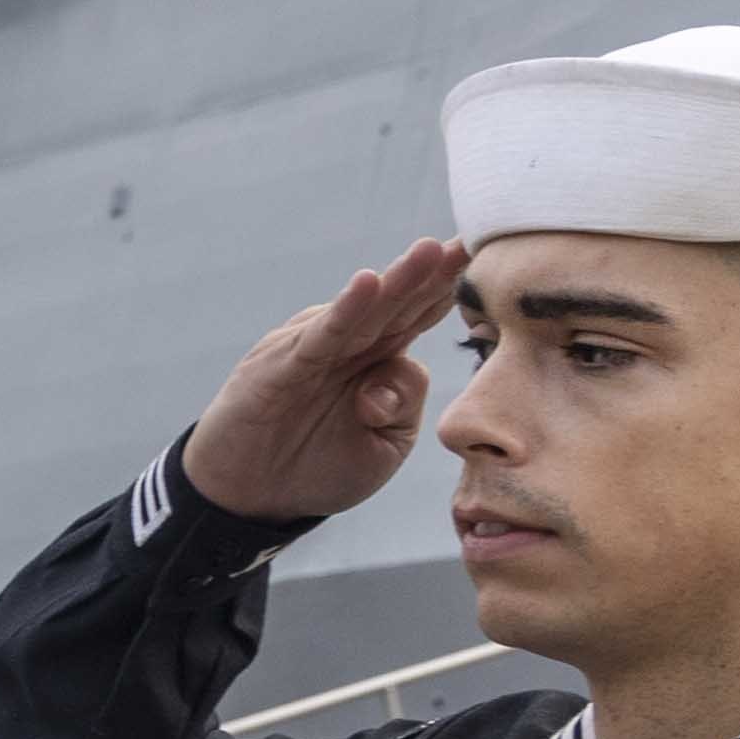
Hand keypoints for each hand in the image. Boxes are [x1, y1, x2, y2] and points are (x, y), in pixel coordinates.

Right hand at [175, 242, 466, 524]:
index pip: (422, 314)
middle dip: (435, 272)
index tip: (489, 258)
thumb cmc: (317, 467)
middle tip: (470, 240)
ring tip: (429, 251)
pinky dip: (344, 312)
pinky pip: (319, 337)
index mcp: (379, 357)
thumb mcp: (385, 446)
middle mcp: (349, 344)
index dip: (452, 288)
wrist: (249, 499)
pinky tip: (366, 285)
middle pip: (400, 302)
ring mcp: (313, 350)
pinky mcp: (279, 367)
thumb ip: (404, 401)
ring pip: (365, 311)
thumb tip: (392, 373)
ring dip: (398, 281)